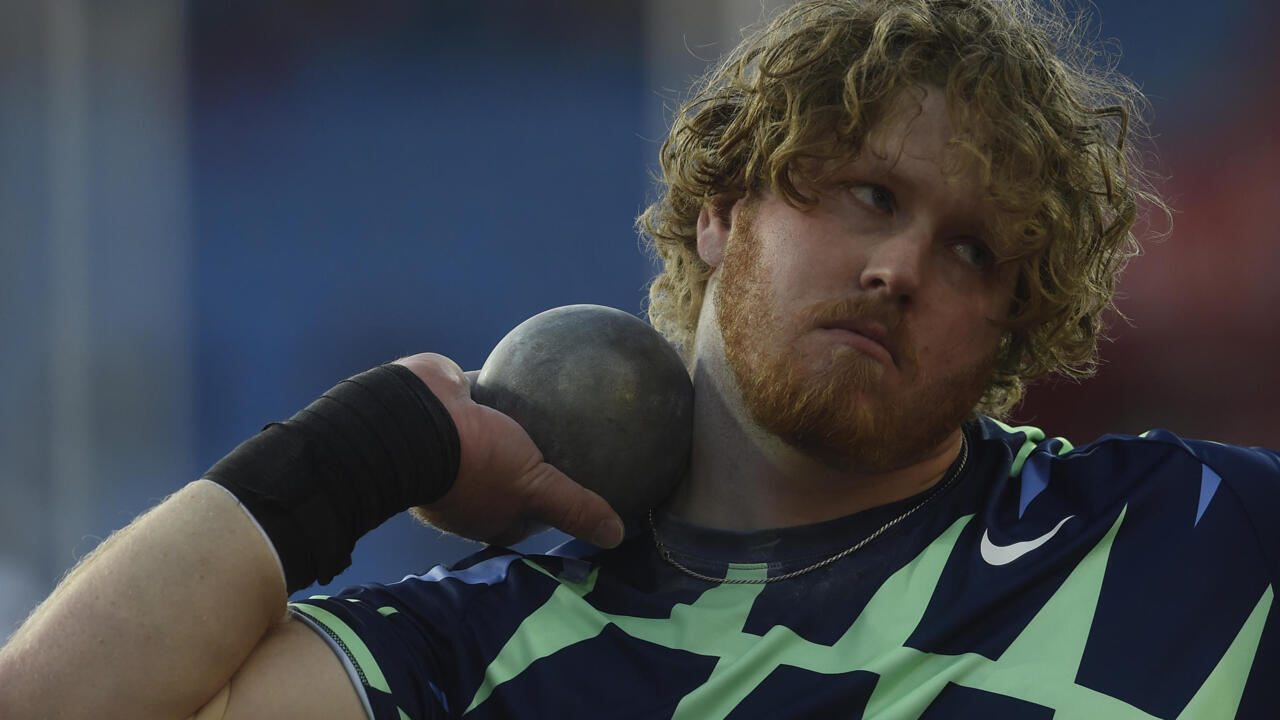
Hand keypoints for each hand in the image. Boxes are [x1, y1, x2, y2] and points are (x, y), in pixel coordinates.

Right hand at [394, 353, 624, 547]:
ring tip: (564, 408)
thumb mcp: (535, 489)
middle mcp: (467, 483)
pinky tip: (543, 372)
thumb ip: (574, 508)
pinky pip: (490, 394)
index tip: (577, 495)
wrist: (413, 415)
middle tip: (575, 449)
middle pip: (512, 477)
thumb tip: (615, 535)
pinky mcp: (454, 405)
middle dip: (537, 466)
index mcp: (482, 514)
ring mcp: (456, 444)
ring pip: (501, 434)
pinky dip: (511, 386)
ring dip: (525, 424)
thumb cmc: (475, 463)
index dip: (550, 510)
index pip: (525, 519)